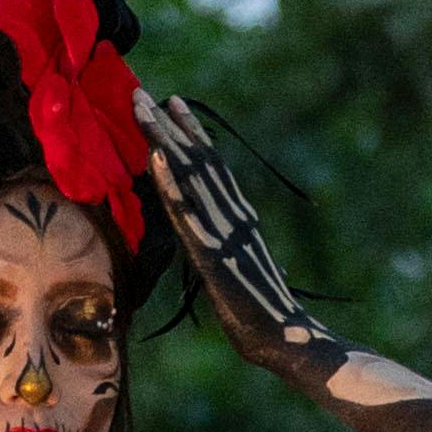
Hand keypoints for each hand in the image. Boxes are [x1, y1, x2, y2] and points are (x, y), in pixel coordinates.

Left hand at [144, 86, 338, 376]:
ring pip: (188, 175)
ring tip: (142, 108)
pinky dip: (171, 182)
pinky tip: (155, 156)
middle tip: (142, 91)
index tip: (172, 103)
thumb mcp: (248, 276)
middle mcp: (231, 216)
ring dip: (163, 139)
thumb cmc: (271, 317)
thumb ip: (239, 255)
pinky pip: (186, 211)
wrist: (289, 340)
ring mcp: (221, 231)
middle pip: (196, 161)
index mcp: (240, 220)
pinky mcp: (211, 252)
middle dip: (167, 125)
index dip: (191, 134)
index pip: (212, 168)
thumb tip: (241, 251)